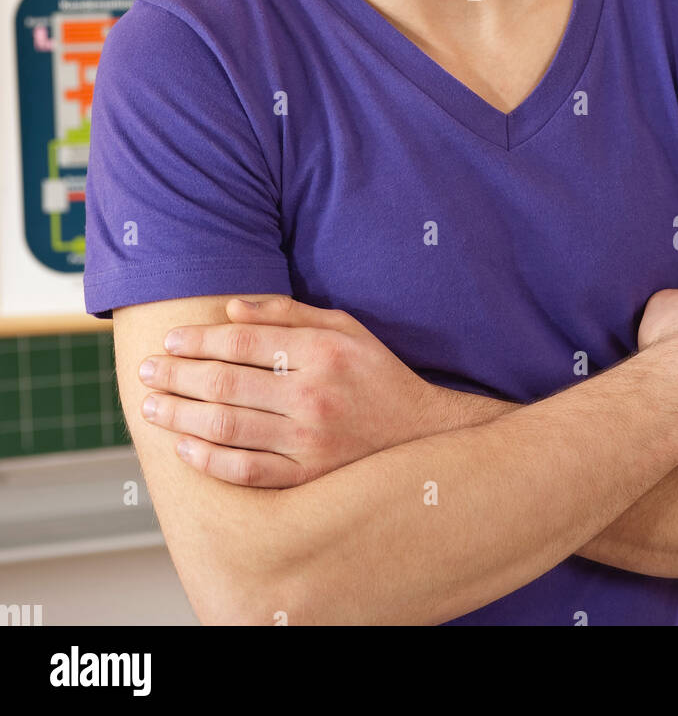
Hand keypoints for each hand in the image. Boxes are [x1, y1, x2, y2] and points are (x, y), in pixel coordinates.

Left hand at [138, 294, 450, 485]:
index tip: (170, 341)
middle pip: (225, 383)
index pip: (242, 341)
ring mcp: (309, 442)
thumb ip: (288, 314)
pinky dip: (208, 460)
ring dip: (180, 415)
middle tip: (146, 372)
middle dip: (176, 376)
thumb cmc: (375, 374)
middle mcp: (313, 395)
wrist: (421, 438)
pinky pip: (245, 472)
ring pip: (226, 427)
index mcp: (321, 351)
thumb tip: (230, 308)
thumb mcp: (344, 327)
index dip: (198, 340)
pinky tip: (184, 447)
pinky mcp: (307, 479)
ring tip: (151, 407)